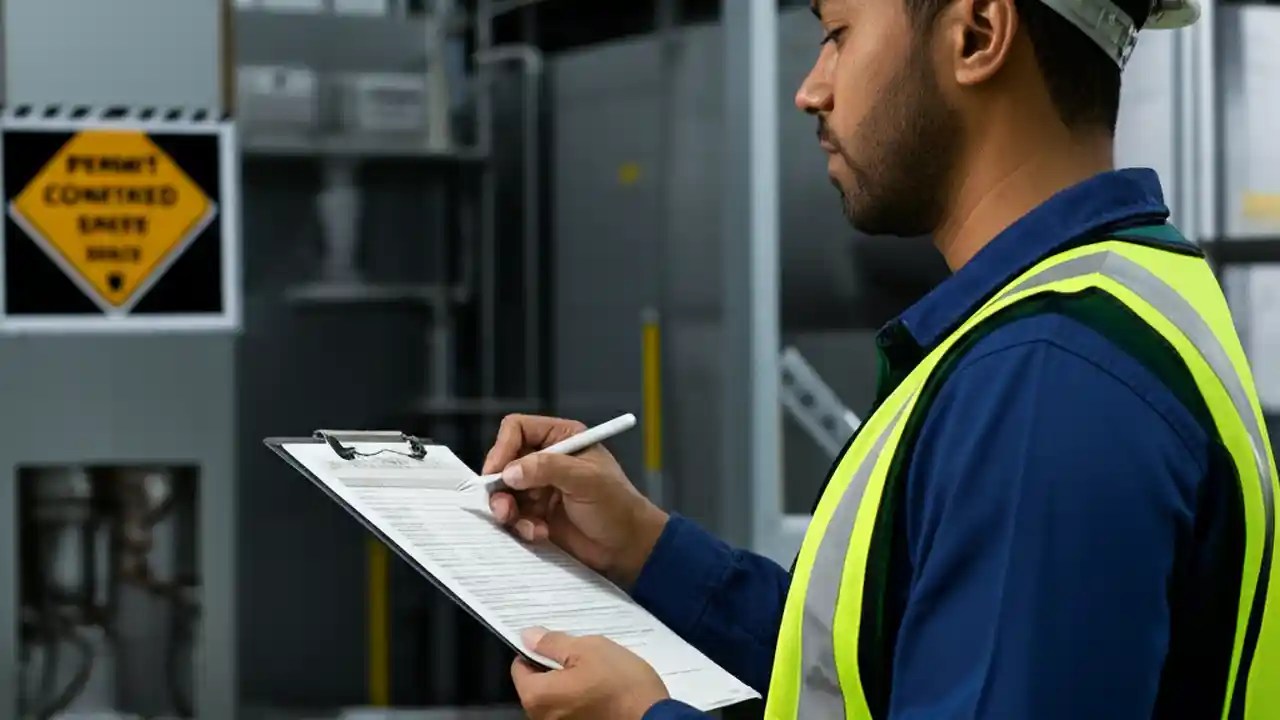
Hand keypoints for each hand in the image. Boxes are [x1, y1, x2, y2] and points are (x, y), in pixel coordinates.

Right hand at [483, 414, 667, 585]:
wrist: (627, 546)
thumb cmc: (616, 505)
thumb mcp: (586, 480)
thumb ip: (547, 469)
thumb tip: (509, 471)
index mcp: (561, 438)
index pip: (517, 429)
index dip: (503, 448)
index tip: (497, 473)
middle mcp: (547, 459)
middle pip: (505, 462)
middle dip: (501, 487)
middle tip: (504, 509)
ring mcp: (540, 487)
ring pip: (504, 491)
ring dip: (509, 510)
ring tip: (525, 524)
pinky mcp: (537, 513)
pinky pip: (514, 515)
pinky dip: (521, 525)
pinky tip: (541, 533)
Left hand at [511, 628, 668, 719]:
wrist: (653, 719)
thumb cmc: (619, 683)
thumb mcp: (588, 650)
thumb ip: (552, 643)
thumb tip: (528, 636)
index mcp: (537, 697)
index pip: (520, 666)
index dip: (538, 650)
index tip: (560, 643)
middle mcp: (541, 719)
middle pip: (538, 685)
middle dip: (555, 668)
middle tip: (583, 655)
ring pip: (556, 698)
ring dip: (570, 684)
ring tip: (597, 672)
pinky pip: (571, 710)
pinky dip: (581, 699)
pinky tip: (603, 691)